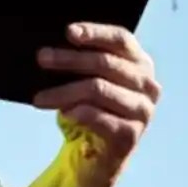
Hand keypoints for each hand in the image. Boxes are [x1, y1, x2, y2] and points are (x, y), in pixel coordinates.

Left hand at [32, 23, 160, 186]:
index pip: (121, 38)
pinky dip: (78, 113)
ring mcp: (142, 110)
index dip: (95, 32)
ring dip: (64, 91)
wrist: (97, 154)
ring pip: (98, 89)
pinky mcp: (131, 135)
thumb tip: (50, 49)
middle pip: (105, 62)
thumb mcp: (88, 79)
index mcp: (140, 62)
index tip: (68, 32)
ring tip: (40, 97)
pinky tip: (64, 113)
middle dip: (69, 59)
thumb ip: (81, 62)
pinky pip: (100, 117)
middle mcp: (147, 84)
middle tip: (41, 58)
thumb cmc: (91, 107)